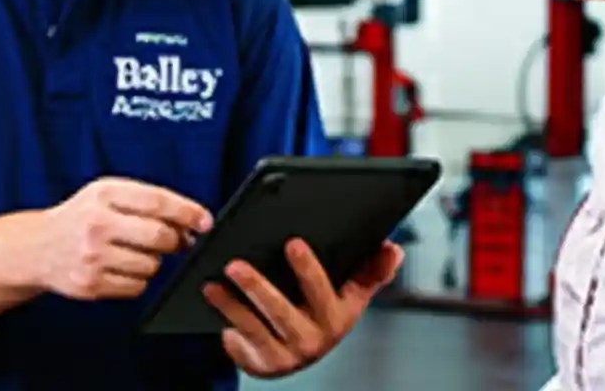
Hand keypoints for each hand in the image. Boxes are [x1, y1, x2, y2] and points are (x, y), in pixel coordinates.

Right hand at [31, 178, 212, 300]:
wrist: (36, 247)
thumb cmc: (81, 217)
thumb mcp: (107, 194)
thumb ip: (147, 201)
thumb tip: (191, 224)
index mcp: (104, 194)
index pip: (157, 201)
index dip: (187, 212)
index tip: (205, 221)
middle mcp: (97, 224)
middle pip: (159, 236)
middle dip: (174, 241)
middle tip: (173, 241)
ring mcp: (92, 257)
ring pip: (151, 265)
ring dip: (154, 262)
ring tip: (135, 253)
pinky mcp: (90, 285)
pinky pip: (136, 287)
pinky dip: (138, 280)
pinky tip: (121, 268)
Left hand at [203, 239, 403, 378]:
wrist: (295, 353)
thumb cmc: (323, 311)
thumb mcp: (351, 292)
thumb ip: (372, 269)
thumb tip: (393, 249)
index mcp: (339, 316)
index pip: (326, 291)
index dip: (309, 269)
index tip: (292, 242)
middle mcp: (315, 339)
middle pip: (284, 311)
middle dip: (261, 286)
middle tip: (238, 262)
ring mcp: (287, 353)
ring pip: (257, 323)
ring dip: (237, 299)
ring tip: (223, 272)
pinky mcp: (263, 361)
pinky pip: (241, 333)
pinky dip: (225, 310)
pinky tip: (210, 288)